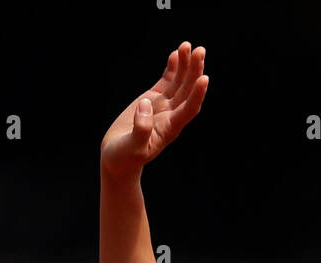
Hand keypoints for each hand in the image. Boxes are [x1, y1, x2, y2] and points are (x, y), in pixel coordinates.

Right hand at [101, 42, 208, 179]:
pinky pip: (167, 81)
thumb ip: (141, 129)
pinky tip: (176, 54)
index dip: (197, 95)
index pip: (188, 109)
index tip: (204, 78)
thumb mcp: (132, 149)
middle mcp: (171, 116)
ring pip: (179, 83)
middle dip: (195, 71)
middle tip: (200, 51)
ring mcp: (164, 106)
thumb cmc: (124, 158)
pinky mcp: (153, 99)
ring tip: (188, 46)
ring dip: (185, 65)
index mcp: (169, 128)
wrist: (117, 158)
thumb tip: (145, 104)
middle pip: (188, 91)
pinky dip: (172, 68)